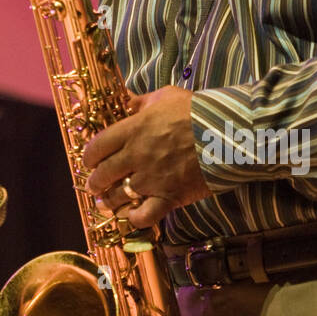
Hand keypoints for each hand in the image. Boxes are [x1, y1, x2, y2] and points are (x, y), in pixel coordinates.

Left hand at [83, 87, 210, 227]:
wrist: (228, 132)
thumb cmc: (198, 111)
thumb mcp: (167, 96)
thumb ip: (142, 101)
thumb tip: (127, 100)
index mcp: (133, 129)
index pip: (96, 147)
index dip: (88, 157)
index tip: (89, 162)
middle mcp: (137, 156)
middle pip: (103, 174)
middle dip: (95, 182)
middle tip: (95, 185)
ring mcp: (152, 178)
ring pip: (118, 196)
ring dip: (109, 201)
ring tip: (107, 203)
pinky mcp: (169, 196)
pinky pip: (144, 216)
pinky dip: (135, 219)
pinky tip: (132, 216)